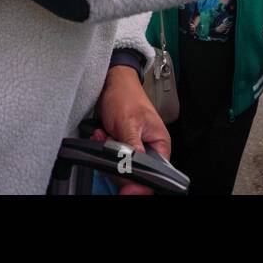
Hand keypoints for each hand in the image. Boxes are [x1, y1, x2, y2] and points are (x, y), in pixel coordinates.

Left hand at [95, 64, 171, 194]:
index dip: (139, 179)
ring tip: (105, 134)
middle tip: (110, 141)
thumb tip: (134, 169)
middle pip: (135, 172)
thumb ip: (132, 149)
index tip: (125, 180)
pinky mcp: (123, 145)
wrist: (112, 82)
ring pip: (120, 165)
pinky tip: (102, 134)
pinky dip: (104, 147)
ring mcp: (136, 147)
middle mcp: (150, 147)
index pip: (154, 172)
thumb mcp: (129, 123)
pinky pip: (112, 157)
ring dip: (108, 152)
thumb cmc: (126, 96)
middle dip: (117, 160)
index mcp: (160, 143)